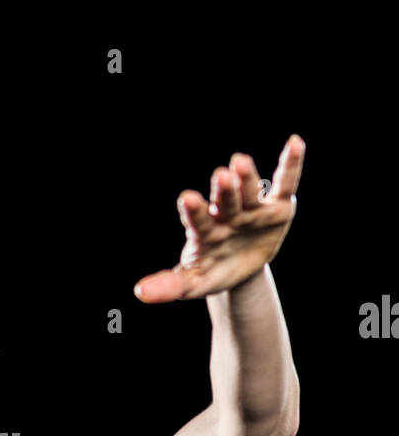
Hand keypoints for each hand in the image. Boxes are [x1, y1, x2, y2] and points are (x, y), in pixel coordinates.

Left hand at [133, 134, 305, 302]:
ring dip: (246, 178)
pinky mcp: (277, 207)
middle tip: (222, 175)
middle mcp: (227, 215)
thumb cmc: (212, 271)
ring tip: (240, 162)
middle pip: (225, 201)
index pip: (198, 219)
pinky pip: (285, 184)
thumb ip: (169, 285)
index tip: (188, 198)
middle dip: (224, 190)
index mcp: (205, 231)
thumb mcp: (194, 283)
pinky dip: (291, 165)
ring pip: (250, 192)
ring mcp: (252, 210)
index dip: (194, 210)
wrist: (239, 268)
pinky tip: (295, 143)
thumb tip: (139, 293)